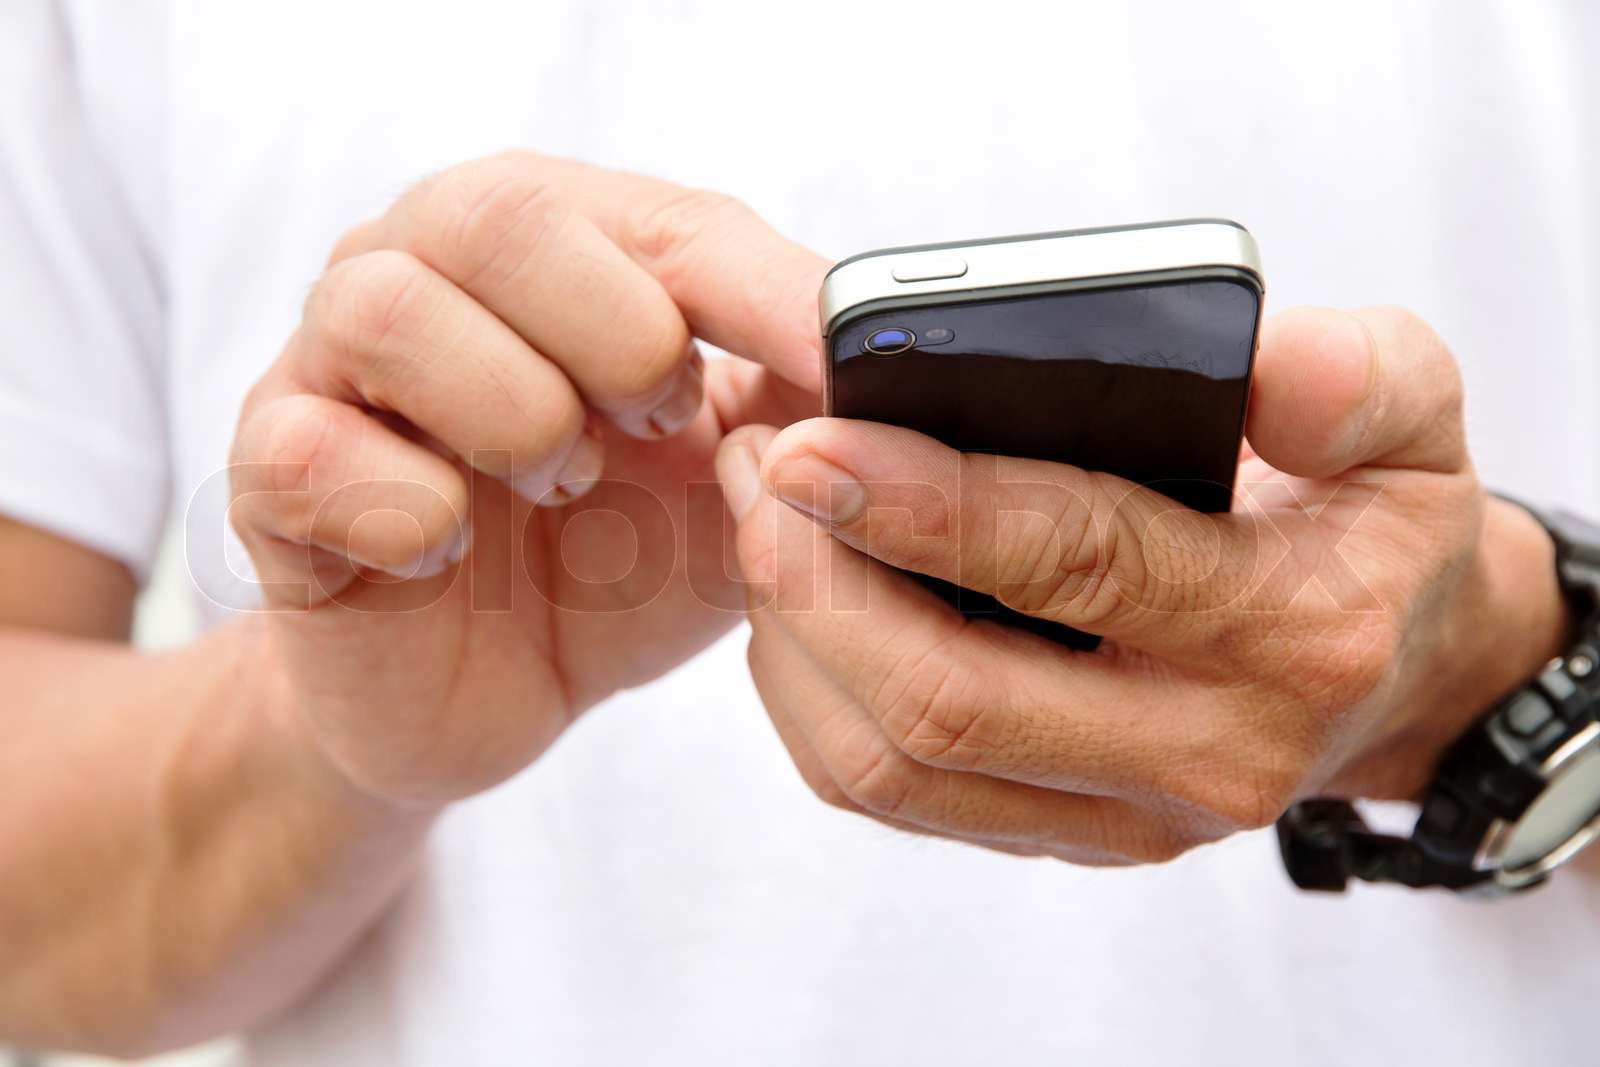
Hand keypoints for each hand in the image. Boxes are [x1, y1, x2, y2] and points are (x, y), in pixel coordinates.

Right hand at [229, 152, 823, 807]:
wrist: (477, 694)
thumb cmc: (607, 567)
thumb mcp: (727, 494)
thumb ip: (794, 426)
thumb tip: (874, 371)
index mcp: (550, 250)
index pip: (663, 222)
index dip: (760, 291)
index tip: (842, 359)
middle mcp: (423, 270)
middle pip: (500, 216)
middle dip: (617, 337)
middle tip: (660, 426)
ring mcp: (327, 366)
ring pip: (389, 309)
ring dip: (512, 414)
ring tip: (560, 484)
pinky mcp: (272, 475)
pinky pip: (309, 452)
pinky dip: (411, 510)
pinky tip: (451, 551)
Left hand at [717, 307, 1571, 863]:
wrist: (1397, 667)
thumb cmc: (1378, 522)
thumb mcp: (1412, 417)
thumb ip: (1352, 379)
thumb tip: (1257, 362)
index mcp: (1289, 631)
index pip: (1080, 565)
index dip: (930, 504)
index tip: (814, 440)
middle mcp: (1202, 751)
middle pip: (949, 700)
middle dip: (818, 583)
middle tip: (759, 463)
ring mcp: (1121, 814)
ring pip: (894, 766)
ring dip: (796, 639)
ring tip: (760, 512)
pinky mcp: (1060, 831)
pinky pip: (892, 792)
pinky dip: (814, 693)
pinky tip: (798, 593)